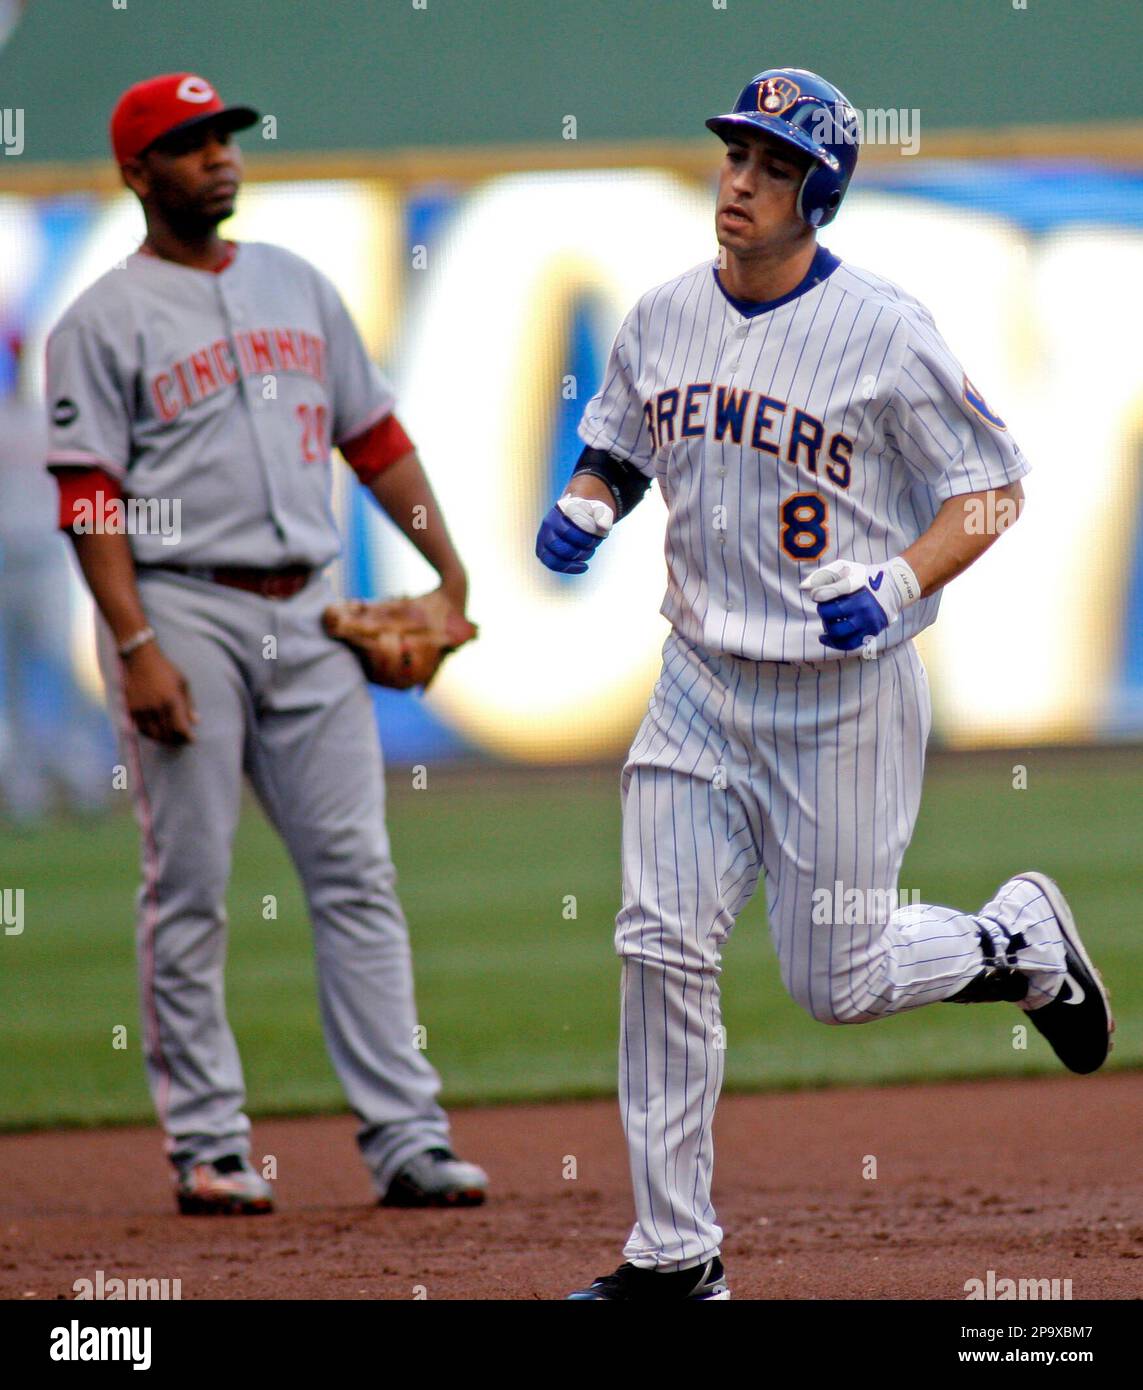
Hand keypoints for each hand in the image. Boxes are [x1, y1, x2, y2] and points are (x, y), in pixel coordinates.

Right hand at [123, 643, 198, 744]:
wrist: (140, 658)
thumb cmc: (165, 669)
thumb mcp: (183, 683)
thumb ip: (189, 704)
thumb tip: (196, 722)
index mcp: (172, 699)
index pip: (180, 727)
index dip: (186, 737)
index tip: (191, 740)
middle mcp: (156, 706)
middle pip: (167, 733)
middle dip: (176, 740)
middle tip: (181, 741)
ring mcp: (142, 708)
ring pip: (154, 734)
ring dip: (163, 739)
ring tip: (170, 738)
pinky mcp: (131, 709)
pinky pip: (141, 729)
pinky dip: (150, 734)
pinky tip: (156, 732)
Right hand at [535, 495, 613, 573]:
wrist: (578, 518)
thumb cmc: (590, 515)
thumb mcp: (600, 511)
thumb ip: (604, 516)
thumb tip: (604, 527)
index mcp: (562, 508)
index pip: (573, 520)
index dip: (588, 531)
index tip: (599, 532)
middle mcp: (549, 521)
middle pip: (563, 540)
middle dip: (584, 544)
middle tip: (593, 543)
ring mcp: (544, 537)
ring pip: (557, 555)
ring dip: (577, 557)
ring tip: (588, 552)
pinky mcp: (543, 551)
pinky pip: (553, 564)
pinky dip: (570, 568)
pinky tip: (584, 566)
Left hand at [801, 557, 920, 651]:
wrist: (894, 588)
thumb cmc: (864, 578)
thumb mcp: (846, 568)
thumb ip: (824, 575)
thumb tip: (803, 588)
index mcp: (858, 585)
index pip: (836, 590)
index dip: (820, 594)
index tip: (815, 596)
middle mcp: (863, 604)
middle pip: (832, 613)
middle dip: (823, 610)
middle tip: (825, 607)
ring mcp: (868, 621)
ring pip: (838, 630)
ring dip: (827, 626)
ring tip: (829, 620)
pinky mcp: (871, 632)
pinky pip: (848, 644)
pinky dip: (833, 643)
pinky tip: (824, 637)